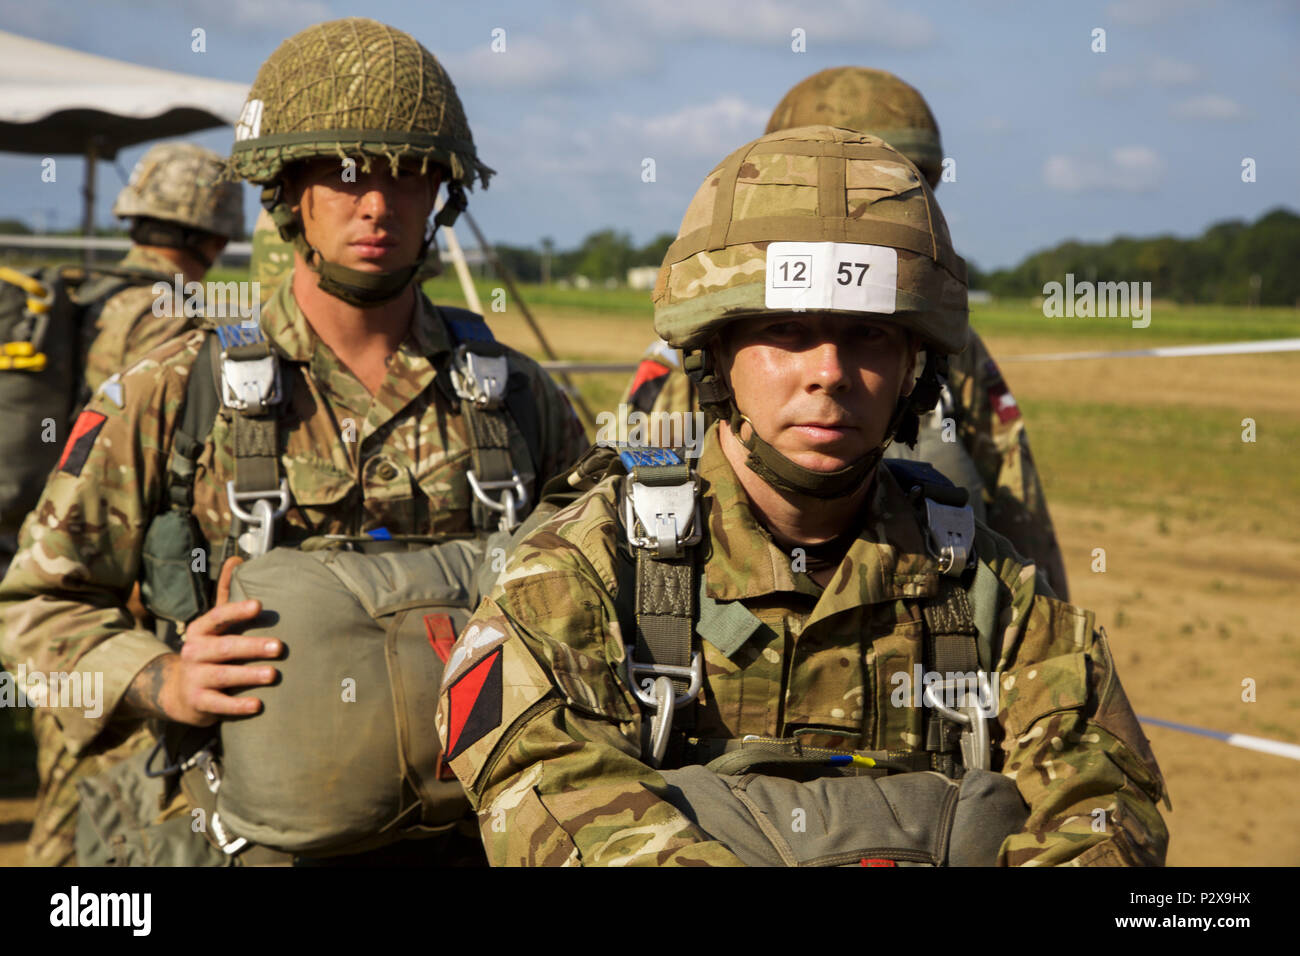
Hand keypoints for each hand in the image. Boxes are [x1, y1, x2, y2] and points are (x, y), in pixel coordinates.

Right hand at [123, 557, 279, 725]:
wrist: (177, 691)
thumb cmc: (208, 651)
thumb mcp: (214, 623)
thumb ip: (227, 593)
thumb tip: (237, 557)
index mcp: (200, 630)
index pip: (218, 617)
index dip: (238, 611)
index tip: (259, 605)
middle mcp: (195, 653)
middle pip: (225, 648)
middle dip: (252, 647)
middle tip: (279, 647)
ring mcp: (196, 678)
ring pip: (224, 676)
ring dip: (249, 675)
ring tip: (273, 674)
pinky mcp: (199, 703)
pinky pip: (220, 705)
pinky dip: (238, 706)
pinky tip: (258, 705)